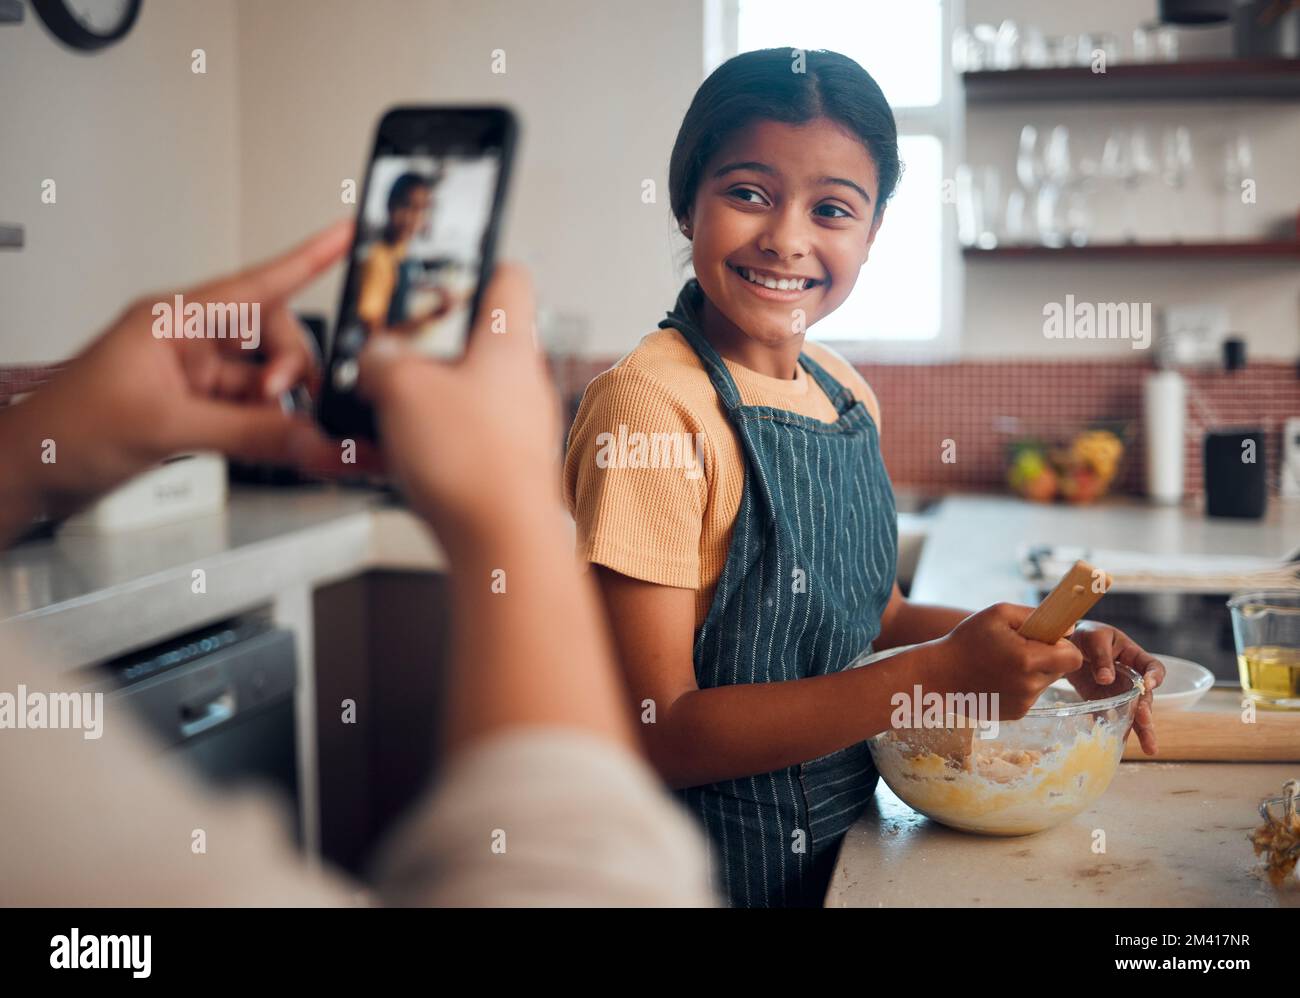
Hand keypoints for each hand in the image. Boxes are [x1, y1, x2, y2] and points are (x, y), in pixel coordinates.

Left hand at [0, 221, 351, 522]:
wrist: (28, 474)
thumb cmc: (64, 430)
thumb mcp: (165, 426)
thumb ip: (249, 433)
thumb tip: (312, 439)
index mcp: (173, 319)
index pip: (256, 282)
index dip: (306, 258)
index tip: (346, 236)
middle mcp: (187, 341)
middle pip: (272, 334)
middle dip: (294, 365)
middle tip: (294, 401)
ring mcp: (192, 376)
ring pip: (266, 375)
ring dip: (282, 402)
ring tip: (282, 430)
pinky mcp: (193, 408)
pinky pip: (251, 409)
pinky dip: (269, 425)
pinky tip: (275, 442)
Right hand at [356, 263, 562, 547]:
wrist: (502, 544)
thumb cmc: (474, 464)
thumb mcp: (401, 387)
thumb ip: (380, 358)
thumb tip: (375, 354)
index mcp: (509, 344)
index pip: (508, 278)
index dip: (471, 266)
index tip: (438, 270)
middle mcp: (521, 383)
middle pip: (473, 342)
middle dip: (424, 347)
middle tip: (388, 351)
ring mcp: (515, 427)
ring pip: (460, 395)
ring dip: (418, 399)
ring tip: (381, 410)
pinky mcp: (503, 468)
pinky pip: (457, 440)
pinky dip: (424, 442)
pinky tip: (392, 457)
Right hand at [933, 603, 1083, 719]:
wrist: (938, 675)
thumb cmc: (966, 640)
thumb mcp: (998, 613)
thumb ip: (1035, 616)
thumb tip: (1069, 628)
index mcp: (1027, 659)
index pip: (1073, 658)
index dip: (1064, 646)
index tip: (1047, 640)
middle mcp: (1029, 685)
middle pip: (1061, 671)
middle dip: (1048, 658)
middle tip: (1021, 649)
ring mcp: (1023, 703)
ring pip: (1045, 683)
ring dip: (1033, 672)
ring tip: (1004, 664)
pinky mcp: (1016, 714)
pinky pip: (1031, 695)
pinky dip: (1021, 685)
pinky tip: (998, 678)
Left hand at [1065, 621, 1164, 754]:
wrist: (1067, 644)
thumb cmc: (1086, 635)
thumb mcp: (1094, 638)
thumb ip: (1102, 657)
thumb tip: (1106, 679)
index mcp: (1134, 657)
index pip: (1153, 668)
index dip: (1155, 677)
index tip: (1149, 684)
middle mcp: (1131, 678)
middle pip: (1146, 696)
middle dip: (1147, 710)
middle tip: (1145, 722)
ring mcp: (1119, 692)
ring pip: (1134, 712)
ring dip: (1141, 729)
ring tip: (1149, 748)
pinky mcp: (1104, 702)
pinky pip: (1112, 717)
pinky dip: (1116, 731)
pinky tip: (1119, 745)